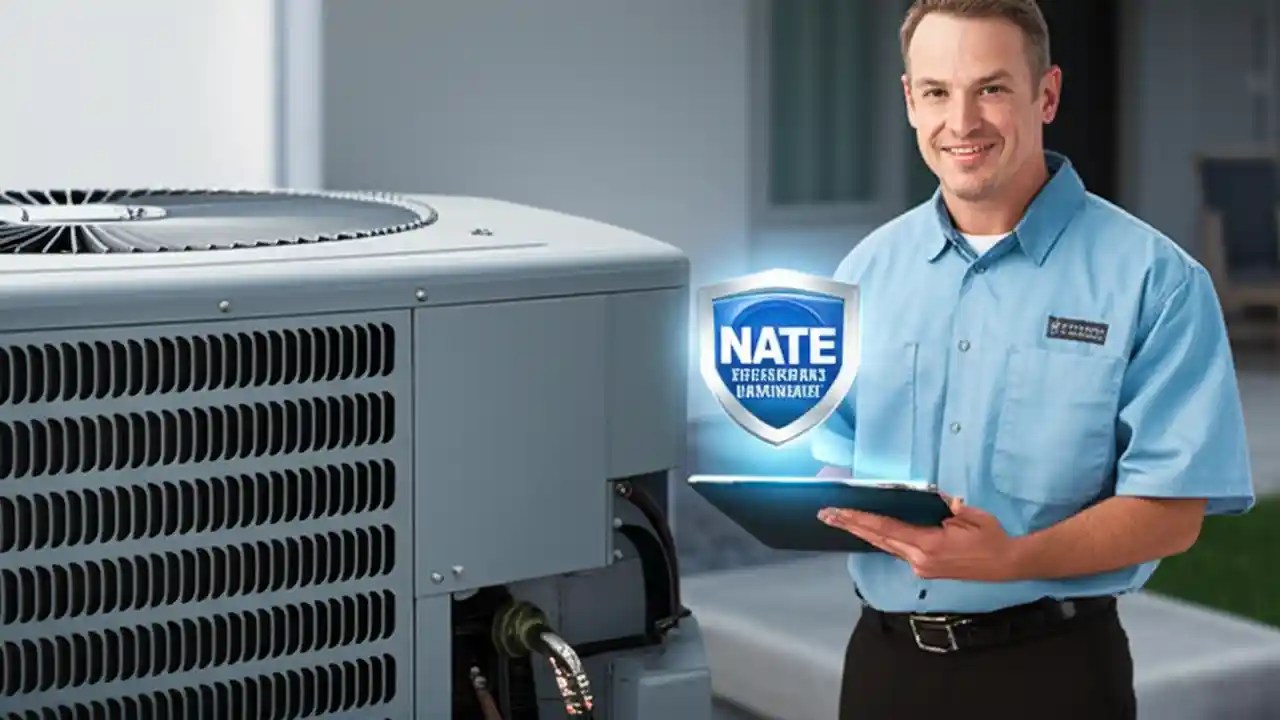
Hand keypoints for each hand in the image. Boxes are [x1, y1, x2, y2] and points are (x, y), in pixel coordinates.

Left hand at [817, 495, 1022, 581]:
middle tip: (826, 514)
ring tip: (839, 520)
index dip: (860, 519)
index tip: (839, 512)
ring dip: (861, 532)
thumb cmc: (992, 538)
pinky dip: (879, 538)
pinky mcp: (924, 568)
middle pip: (878, 539)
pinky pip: (896, 549)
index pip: (887, 529)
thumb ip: (949, 505)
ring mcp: (920, 566)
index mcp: (929, 546)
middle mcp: (918, 559)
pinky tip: (867, 531)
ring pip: (884, 545)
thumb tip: (932, 495)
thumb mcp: (973, 515)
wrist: (1007, 564)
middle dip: (850, 525)